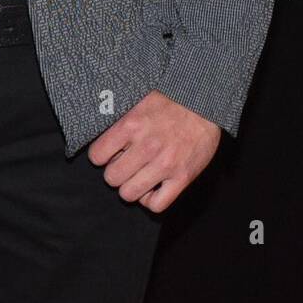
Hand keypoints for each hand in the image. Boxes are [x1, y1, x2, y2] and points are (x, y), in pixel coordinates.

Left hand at [87, 91, 221, 211]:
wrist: (205, 102)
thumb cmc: (170, 98)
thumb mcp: (138, 98)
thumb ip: (119, 116)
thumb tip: (97, 125)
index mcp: (131, 125)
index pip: (97, 156)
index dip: (101, 156)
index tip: (109, 153)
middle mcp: (146, 146)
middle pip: (111, 178)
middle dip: (115, 172)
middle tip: (125, 164)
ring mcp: (165, 164)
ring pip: (129, 194)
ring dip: (130, 187)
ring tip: (137, 175)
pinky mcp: (183, 177)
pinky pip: (156, 205)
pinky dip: (150, 200)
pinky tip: (151, 187)